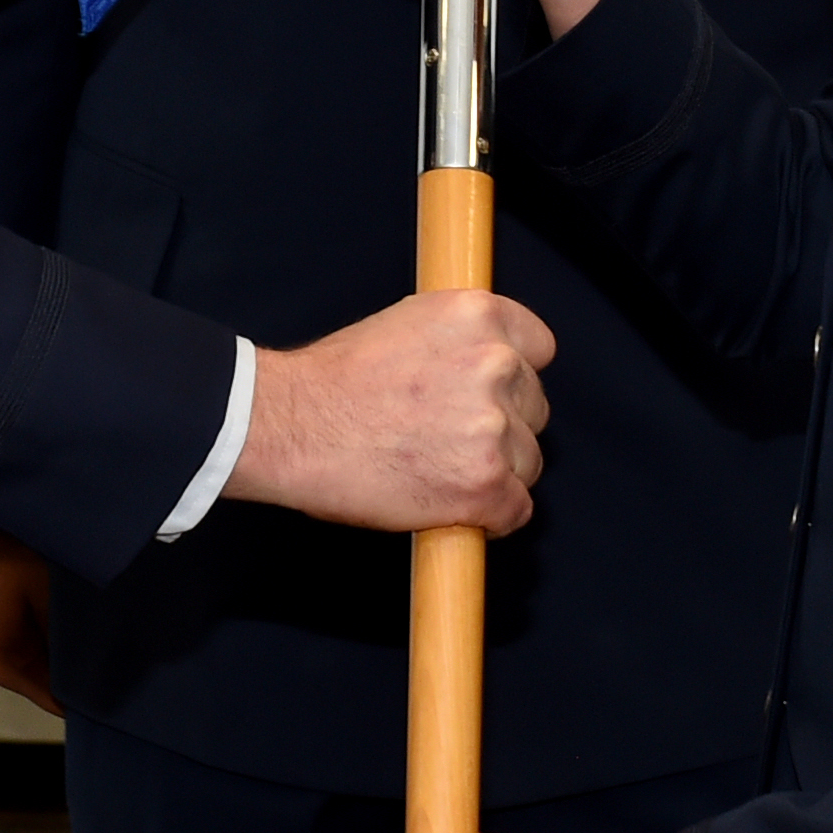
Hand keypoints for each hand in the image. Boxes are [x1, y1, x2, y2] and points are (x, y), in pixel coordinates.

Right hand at [228, 291, 552, 533]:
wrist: (292, 426)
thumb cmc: (333, 381)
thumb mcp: (406, 324)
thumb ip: (458, 341)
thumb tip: (484, 363)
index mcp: (478, 316)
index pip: (540, 348)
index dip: (514, 378)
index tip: (495, 395)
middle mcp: (496, 364)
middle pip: (535, 409)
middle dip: (502, 427)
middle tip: (450, 438)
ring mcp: (493, 426)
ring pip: (527, 462)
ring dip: (494, 473)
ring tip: (438, 470)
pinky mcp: (485, 484)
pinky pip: (517, 510)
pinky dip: (489, 516)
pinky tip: (448, 504)